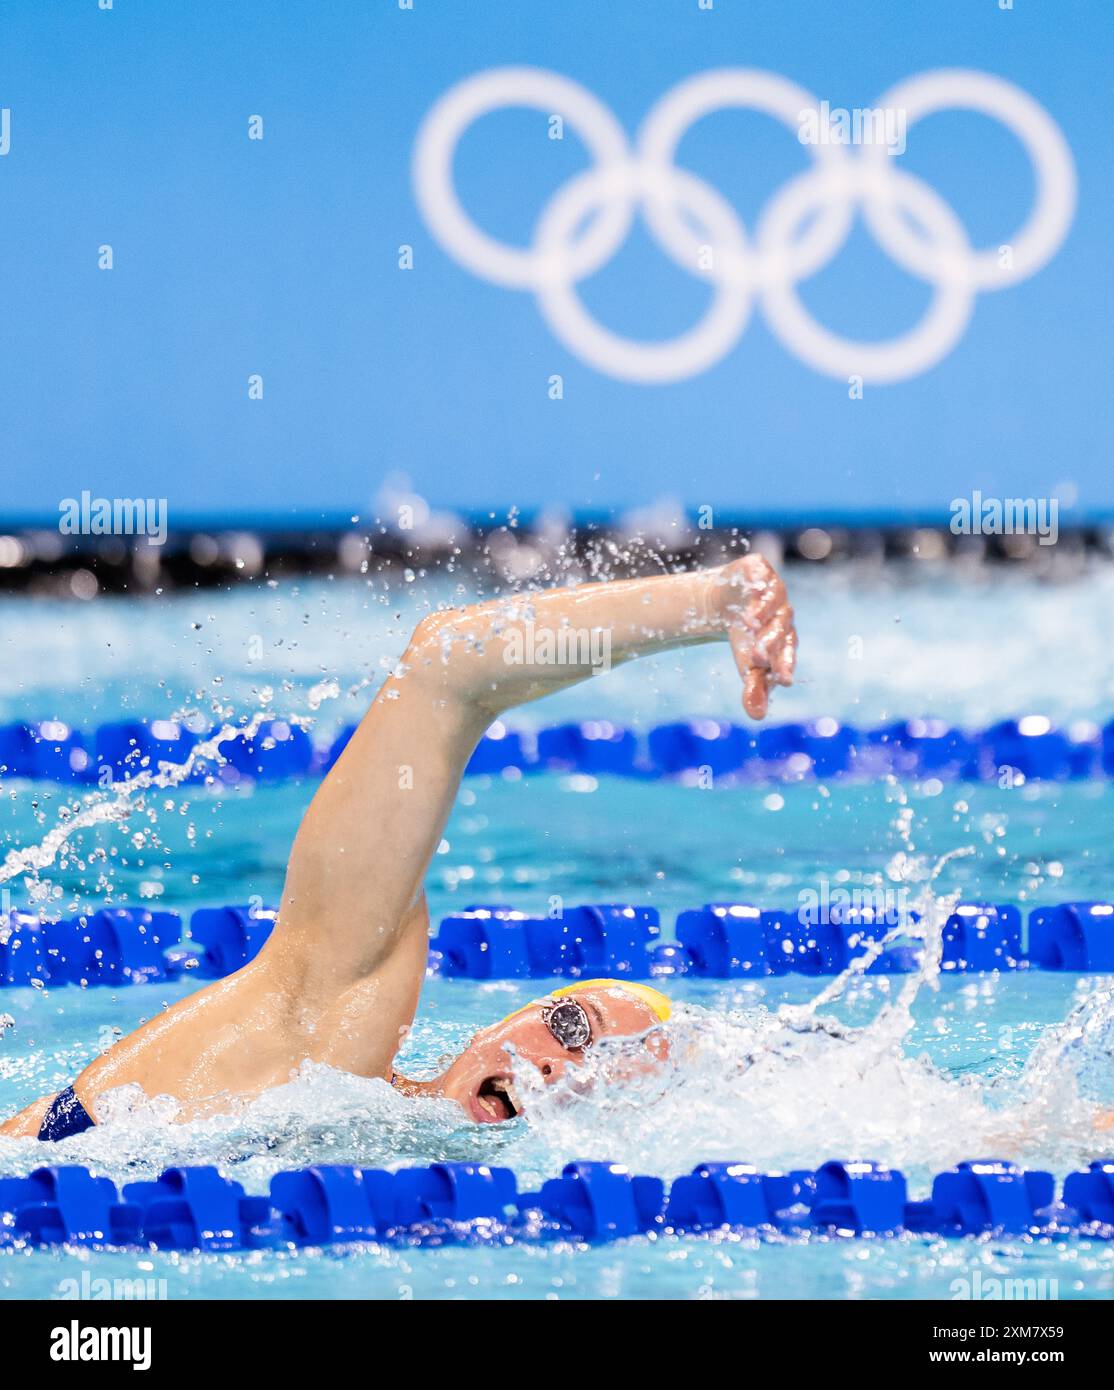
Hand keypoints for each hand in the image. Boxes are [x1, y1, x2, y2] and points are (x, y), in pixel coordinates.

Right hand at [708, 554, 796, 719]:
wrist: (728, 601)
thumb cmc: (745, 638)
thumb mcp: (748, 665)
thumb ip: (754, 689)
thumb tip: (756, 716)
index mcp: (786, 639)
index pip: (788, 654)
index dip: (785, 665)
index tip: (783, 679)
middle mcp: (784, 614)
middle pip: (780, 629)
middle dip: (770, 642)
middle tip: (758, 656)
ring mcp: (774, 589)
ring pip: (774, 600)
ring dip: (764, 611)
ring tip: (751, 623)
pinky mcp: (759, 568)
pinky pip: (761, 574)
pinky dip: (757, 582)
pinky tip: (751, 591)